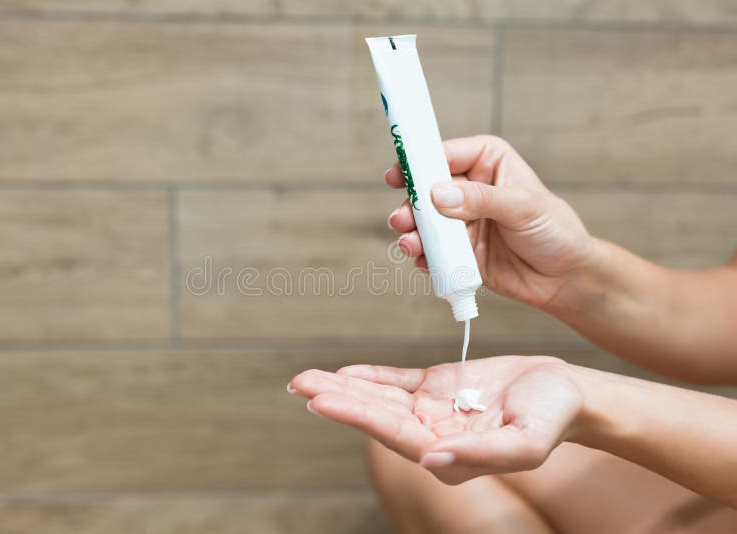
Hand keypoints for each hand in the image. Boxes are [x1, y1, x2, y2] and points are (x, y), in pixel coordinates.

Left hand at [288, 356, 582, 484]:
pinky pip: (397, 381)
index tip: (322, 401)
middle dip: (337, 399)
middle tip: (299, 384)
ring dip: (344, 387)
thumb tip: (430, 461)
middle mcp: (433, 435)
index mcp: (450, 455)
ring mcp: (432, 410)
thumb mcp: (526, 441)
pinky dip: (370, 376)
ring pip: (380, 398)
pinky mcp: (436, 386)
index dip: (357, 416)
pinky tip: (343, 372)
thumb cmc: (552, 417)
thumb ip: (482, 455)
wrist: (567, 391)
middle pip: (377, 416)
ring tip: (305, 378)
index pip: (394, 434)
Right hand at [386, 135, 596, 308]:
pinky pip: (431, 250)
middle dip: (410, 205)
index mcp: (486, 162)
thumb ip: (481, 199)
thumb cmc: (555, 232)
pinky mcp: (456, 250)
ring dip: (413, 233)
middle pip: (426, 189)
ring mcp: (460, 220)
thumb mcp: (523, 208)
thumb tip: (439, 195)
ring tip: (411, 245)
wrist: (564, 279)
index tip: (399, 175)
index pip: (445, 154)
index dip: (419, 162)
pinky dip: (425, 257)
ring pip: (424, 222)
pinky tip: (426, 263)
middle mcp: (468, 188)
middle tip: (402, 219)